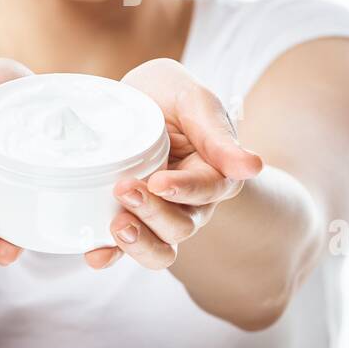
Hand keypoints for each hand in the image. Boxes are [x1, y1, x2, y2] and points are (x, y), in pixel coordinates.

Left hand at [82, 58, 262, 270]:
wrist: (133, 94)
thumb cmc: (170, 93)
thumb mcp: (193, 100)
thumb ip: (217, 133)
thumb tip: (252, 167)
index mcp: (213, 172)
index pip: (207, 190)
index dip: (184, 191)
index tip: (159, 182)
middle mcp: (190, 202)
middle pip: (182, 226)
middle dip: (154, 214)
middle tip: (124, 189)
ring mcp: (160, 214)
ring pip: (160, 248)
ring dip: (139, 244)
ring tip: (117, 226)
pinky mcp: (129, 219)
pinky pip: (123, 249)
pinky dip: (110, 255)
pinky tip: (95, 254)